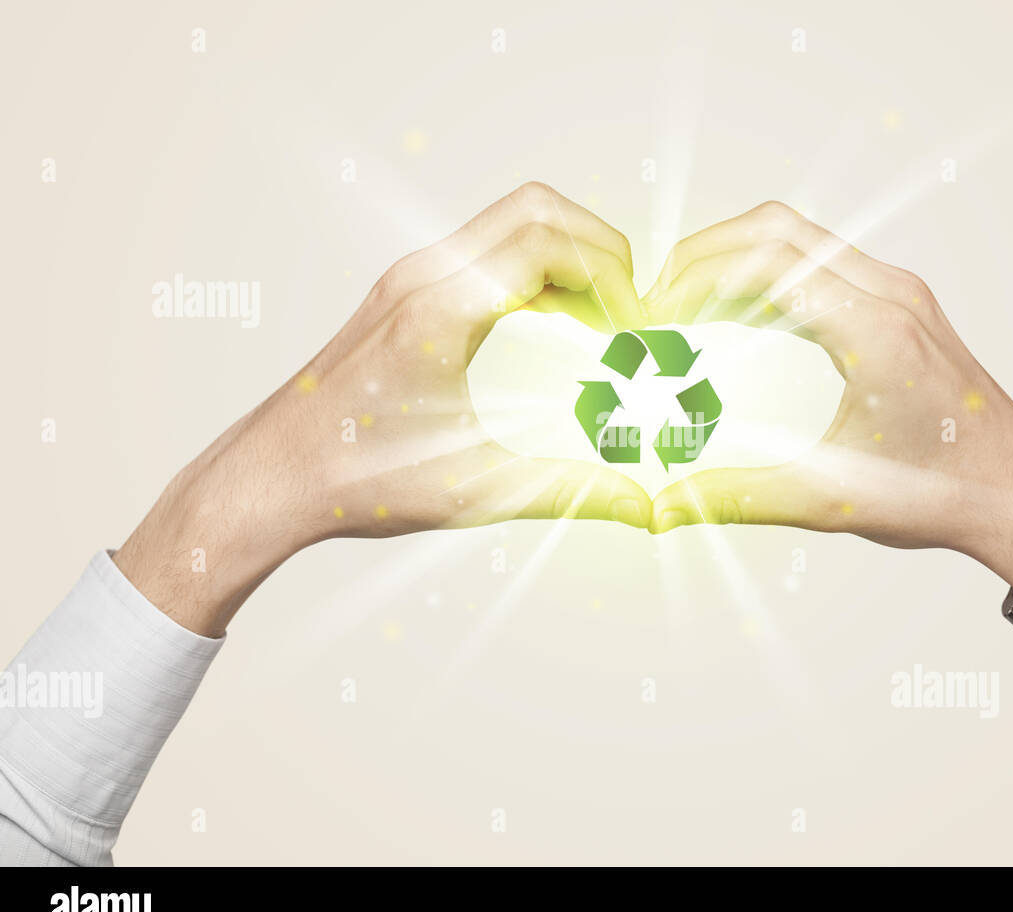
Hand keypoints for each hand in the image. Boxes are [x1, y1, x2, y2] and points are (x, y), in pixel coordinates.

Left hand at [115, 183, 649, 635]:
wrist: (271, 477)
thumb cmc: (355, 482)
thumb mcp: (476, 489)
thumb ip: (568, 488)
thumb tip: (644, 506)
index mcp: (441, 310)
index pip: (548, 238)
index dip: (612, 275)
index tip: (636, 328)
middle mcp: (423, 276)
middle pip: (537, 208)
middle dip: (600, 250)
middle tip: (629, 313)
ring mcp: (410, 278)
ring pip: (511, 222)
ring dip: (568, 258)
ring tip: (601, 323)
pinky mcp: (406, 293)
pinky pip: (487, 252)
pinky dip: (536, 272)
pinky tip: (556, 326)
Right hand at [643, 201, 1012, 674]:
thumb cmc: (945, 494)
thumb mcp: (832, 499)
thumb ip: (738, 496)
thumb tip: (661, 507)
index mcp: (874, 331)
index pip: (763, 263)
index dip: (693, 279)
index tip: (651, 314)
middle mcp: (891, 295)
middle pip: (775, 229)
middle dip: (703, 254)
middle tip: (657, 301)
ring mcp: (900, 293)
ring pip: (800, 238)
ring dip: (736, 259)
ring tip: (687, 307)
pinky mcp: (902, 305)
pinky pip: (822, 263)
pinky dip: (769, 275)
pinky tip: (740, 316)